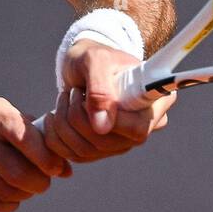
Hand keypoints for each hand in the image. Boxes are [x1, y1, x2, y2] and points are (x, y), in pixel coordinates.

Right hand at [0, 98, 72, 211]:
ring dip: (22, 196)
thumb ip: (38, 139)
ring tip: (25, 191)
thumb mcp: (6, 122)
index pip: (28, 139)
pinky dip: (6, 205)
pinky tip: (11, 200)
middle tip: (41, 185)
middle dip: (38, 184)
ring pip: (4, 189)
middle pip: (18, 171)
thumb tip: (67, 169)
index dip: (48, 160)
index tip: (55, 169)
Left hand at [43, 38, 174, 162]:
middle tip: (71, 93)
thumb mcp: (96, 61)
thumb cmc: (94, 56)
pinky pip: (75, 155)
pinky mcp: (103, 149)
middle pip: (109, 143)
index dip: (109, 119)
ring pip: (87, 151)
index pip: (137, 129)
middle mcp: (145, 125)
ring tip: (65, 98)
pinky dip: (57, 137)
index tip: (85, 97)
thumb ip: (100, 90)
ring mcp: (124, 140)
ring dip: (64, 124)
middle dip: (77, 117)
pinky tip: (56, 115)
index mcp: (156, 101)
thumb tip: (102, 128)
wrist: (83, 63)